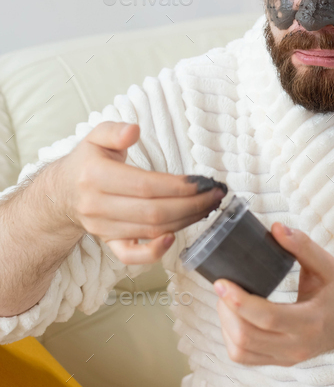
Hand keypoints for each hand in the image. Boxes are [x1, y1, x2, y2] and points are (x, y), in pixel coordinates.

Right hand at [50, 121, 224, 265]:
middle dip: (191, 205)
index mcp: (95, 176)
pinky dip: (153, 253)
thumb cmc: (88, 161)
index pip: (145, 185)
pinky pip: (131, 256)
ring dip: (185, 221)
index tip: (203, 181)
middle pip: (153, 212)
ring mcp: (103, 228)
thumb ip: (115, 130)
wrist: (64, 192)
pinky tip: (174, 238)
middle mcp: (97, 205)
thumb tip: (134, 131)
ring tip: (208, 207)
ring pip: (150, 230)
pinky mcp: (108, 242)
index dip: (177, 186)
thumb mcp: (96, 136)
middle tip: (216, 194)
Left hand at [214, 222, 333, 365]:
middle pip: (248, 337)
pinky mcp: (280, 362)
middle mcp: (298, 346)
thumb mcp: (328, 265)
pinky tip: (233, 316)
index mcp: (311, 322)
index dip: (240, 301)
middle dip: (227, 310)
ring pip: (241, 351)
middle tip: (222, 285)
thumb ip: (303, 246)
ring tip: (226, 299)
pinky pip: (245, 357)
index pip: (268, 317)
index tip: (221, 283)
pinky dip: (231, 337)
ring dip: (226, 325)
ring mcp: (288, 358)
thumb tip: (275, 228)